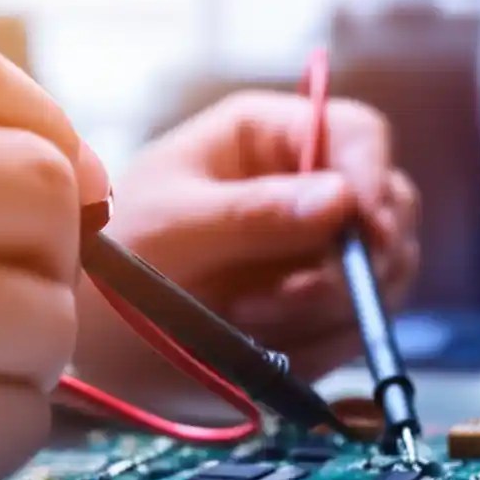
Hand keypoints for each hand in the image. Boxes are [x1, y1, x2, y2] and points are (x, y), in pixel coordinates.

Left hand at [72, 91, 418, 420]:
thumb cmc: (113, 254)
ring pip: (385, 274)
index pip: (357, 134)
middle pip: (390, 207)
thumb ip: (254, 213)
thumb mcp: (171, 227)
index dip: (371, 178)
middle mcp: (310, 186)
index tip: (364, 233)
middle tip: (290, 297)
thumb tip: (341, 199)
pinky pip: (359, 325)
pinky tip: (266, 346)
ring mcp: (324, 250)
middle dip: (354, 262)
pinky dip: (325, 344)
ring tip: (251, 321)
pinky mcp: (326, 306)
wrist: (89, 335)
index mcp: (270, 138)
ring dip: (333, 310)